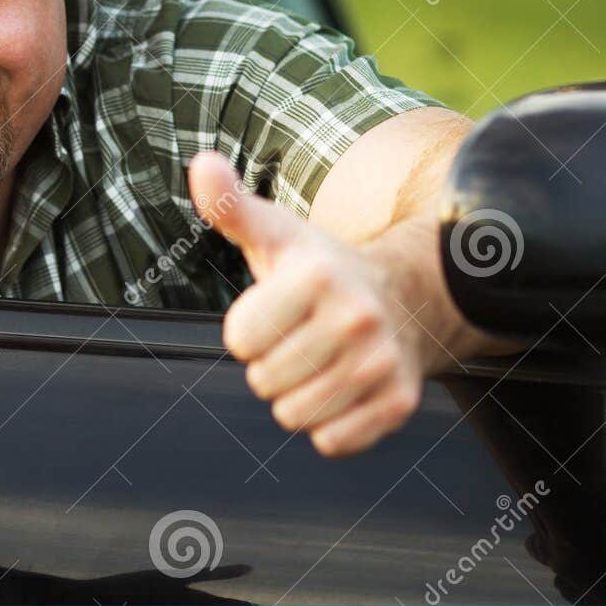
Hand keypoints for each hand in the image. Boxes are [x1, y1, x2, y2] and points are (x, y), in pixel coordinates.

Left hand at [188, 152, 440, 456]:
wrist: (404, 298)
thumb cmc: (319, 269)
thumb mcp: (276, 234)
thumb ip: (232, 206)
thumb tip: (201, 163)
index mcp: (317, 275)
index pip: (239, 340)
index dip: (247, 330)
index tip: (273, 310)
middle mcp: (357, 317)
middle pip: (264, 381)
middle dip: (271, 363)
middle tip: (300, 336)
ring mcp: (382, 362)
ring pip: (294, 416)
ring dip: (296, 396)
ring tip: (320, 360)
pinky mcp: (399, 403)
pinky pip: (332, 442)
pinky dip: (329, 425)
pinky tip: (344, 388)